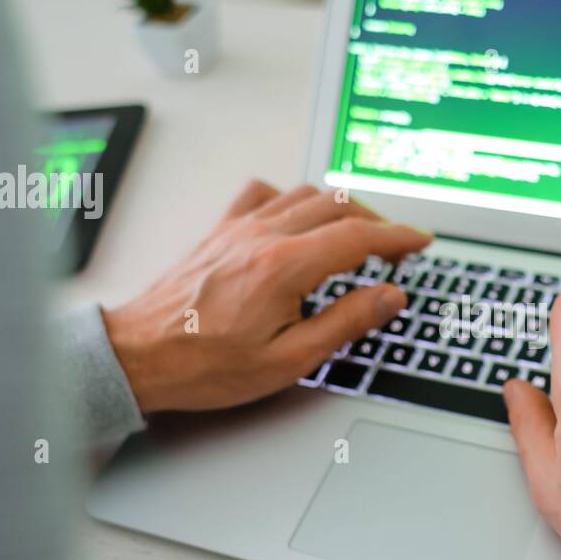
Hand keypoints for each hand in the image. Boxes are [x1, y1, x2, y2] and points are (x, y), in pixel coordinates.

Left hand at [104, 181, 430, 412]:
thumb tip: (389, 297)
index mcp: (284, 267)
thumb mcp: (290, 359)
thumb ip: (346, 322)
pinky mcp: (221, 231)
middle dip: (377, 223)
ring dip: (341, 210)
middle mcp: (262, 237)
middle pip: (338, 207)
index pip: (358, 237)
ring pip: (305, 195)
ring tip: (358, 236)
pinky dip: (293, 200)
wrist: (140, 356)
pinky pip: (264, 194)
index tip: (420, 241)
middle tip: (397, 249)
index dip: (398, 237)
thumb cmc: (205, 364)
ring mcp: (239, 228)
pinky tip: (299, 221)